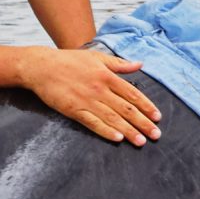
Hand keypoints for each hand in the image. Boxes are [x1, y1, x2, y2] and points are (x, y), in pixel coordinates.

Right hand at [19, 48, 160, 144]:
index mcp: (107, 76)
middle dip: (143, 123)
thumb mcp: (97, 57)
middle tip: (156, 135)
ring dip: (128, 131)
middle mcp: (99, 89)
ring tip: (141, 141)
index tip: (158, 117)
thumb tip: (140, 64)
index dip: (147, 106)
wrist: (41, 67)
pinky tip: (118, 138)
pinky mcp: (73, 110)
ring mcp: (86, 100)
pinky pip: (92, 123)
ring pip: (112, 118)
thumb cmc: (70, 60)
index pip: (132, 94)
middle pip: (126, 109)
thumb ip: (119, 63)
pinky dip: (106, 131)